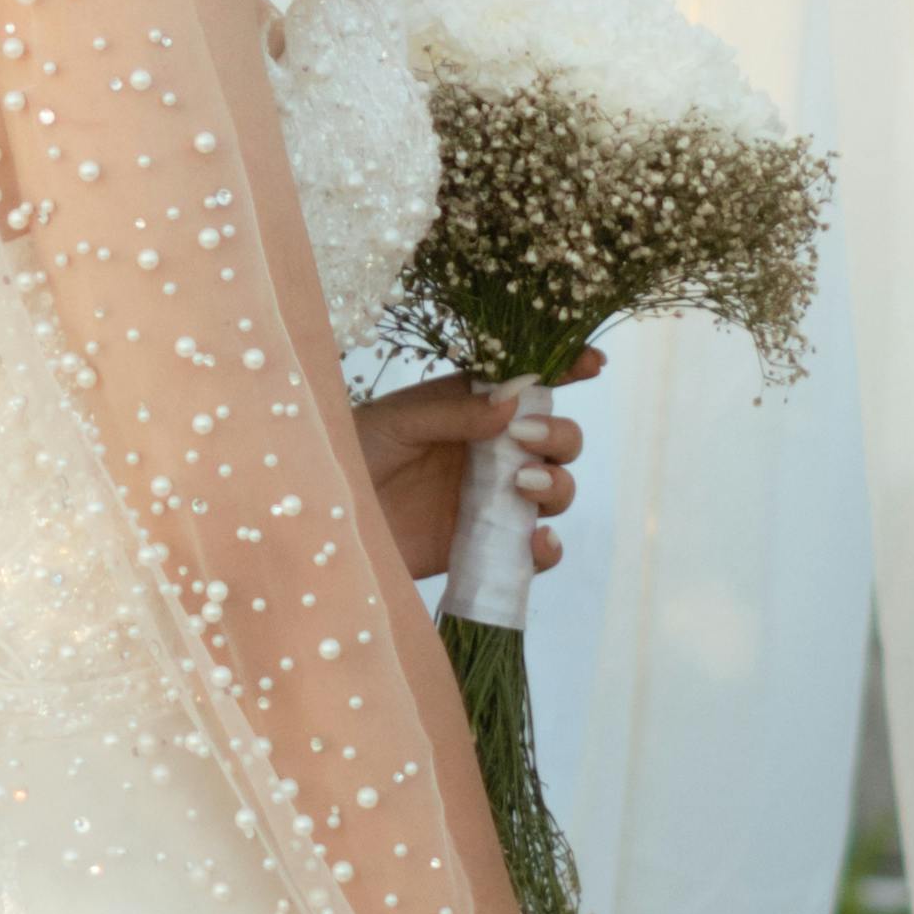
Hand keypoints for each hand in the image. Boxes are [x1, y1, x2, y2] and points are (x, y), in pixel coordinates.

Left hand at [359, 370, 586, 590]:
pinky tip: (537, 540)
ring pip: (557, 490)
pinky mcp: (485, 548)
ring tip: (525, 486)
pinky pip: (533, 551)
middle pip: (556, 439)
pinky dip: (548, 548)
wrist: (322, 521)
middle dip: (559, 434)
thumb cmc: (348, 456)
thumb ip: (454, 413)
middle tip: (525, 440)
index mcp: (471, 408)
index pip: (529, 385)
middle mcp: (490, 452)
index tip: (591, 362)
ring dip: (559, 485)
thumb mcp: (395, 422)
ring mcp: (492, 501)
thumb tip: (515, 400)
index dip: (566, 370)